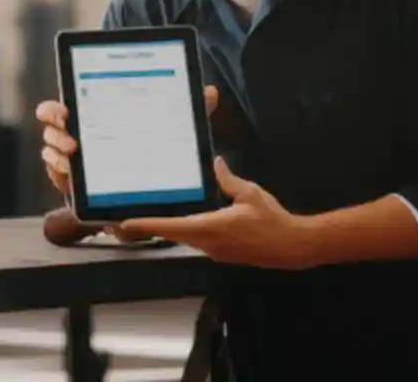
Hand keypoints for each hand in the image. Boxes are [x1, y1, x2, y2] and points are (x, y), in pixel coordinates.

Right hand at [35, 85, 219, 194]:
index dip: (54, 109)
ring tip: (73, 162)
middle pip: (49, 130)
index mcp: (91, 115)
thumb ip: (188, 109)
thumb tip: (210, 92)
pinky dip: (61, 179)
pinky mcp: (76, 184)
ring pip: (50, 156)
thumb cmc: (153, 142)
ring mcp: (72, 160)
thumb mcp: (172, 125)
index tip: (67, 112)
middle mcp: (75, 135)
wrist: (148, 178)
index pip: (58, 107)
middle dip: (55, 134)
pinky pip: (58, 180)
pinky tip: (72, 180)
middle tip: (72, 142)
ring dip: (57, 158)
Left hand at [119, 157, 311, 269]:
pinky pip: (199, 240)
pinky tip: (186, 221)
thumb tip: (216, 163)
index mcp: (210, 227)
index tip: (125, 224)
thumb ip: (228, 179)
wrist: (292, 246)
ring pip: (185, 238)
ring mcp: (215, 251)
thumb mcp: (249, 193)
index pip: (171, 226)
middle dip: (152, 228)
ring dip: (169, 229)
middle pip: (173, 234)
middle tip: (128, 221)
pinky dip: (187, 231)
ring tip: (150, 219)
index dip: (147, 224)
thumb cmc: (272, 220)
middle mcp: (208, 243)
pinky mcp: (223, 253)